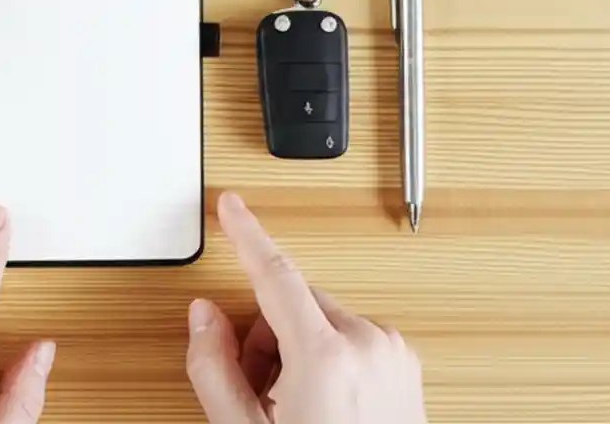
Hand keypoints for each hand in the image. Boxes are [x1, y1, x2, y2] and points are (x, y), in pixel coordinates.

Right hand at [186, 193, 426, 423]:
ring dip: (296, 349)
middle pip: (293, 303)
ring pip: (321, 321)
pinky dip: (328, 358)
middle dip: (265, 336)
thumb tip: (203, 315)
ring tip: (291, 408)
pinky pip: (352, 338)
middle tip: (256, 392)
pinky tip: (322, 405)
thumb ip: (213, 367)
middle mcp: (367, 343)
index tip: (231, 206)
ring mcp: (393, 354)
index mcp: (325, 356)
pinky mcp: (406, 365)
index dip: (247, 235)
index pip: (275, 275)